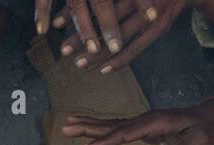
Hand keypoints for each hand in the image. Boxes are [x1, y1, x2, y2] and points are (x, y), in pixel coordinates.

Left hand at [47, 0, 188, 72]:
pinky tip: (105, 70)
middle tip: (63, 50)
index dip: (73, 13)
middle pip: (102, 20)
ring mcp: (148, 14)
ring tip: (79, 64)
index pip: (95, 2)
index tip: (54, 24)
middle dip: (82, 36)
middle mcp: (135, 0)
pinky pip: (137, 47)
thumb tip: (78, 3)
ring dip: (98, 53)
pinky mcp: (159, 28)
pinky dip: (120, 60)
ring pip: (118, 37)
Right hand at [63, 97, 213, 144]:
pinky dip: (105, 130)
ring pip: (114, 124)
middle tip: (64, 126)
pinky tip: (93, 131)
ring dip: (91, 125)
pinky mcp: (147, 128)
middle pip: (113, 124)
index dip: (106, 142)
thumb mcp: (199, 140)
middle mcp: (148, 119)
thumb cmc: (209, 131)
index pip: (126, 133)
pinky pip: (121, 129)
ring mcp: (146, 122)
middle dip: (88, 126)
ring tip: (69, 124)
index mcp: (156, 122)